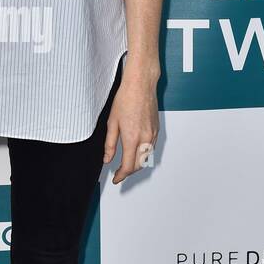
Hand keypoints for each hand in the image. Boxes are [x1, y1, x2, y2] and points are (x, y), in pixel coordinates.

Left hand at [103, 67, 159, 183]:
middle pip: (139, 165)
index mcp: (132, 138)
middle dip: (129, 172)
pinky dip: (144, 154)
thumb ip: (109, 144)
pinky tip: (136, 152)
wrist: (141, 85)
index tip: (116, 178)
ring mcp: (153, 135)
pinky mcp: (157, 130)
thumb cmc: (126, 99)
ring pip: (147, 158)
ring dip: (137, 164)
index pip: (128, 166)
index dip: (121, 175)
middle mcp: (145, 139)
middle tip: (119, 173)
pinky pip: (151, 148)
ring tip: (126, 164)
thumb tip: (107, 158)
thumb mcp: (112, 123)